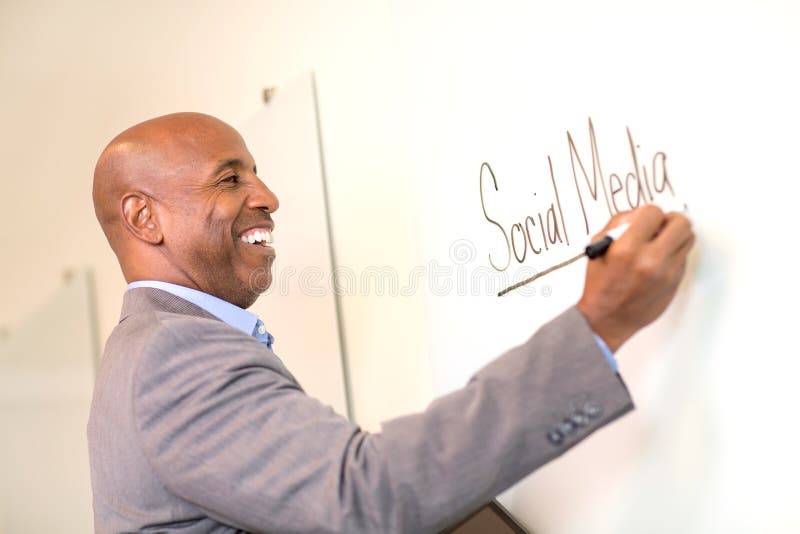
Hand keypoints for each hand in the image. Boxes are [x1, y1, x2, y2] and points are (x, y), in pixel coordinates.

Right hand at [577, 205, 694, 351]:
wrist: (607, 319)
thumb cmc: (600, 285)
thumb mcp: (598, 249)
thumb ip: (618, 224)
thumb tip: (639, 214)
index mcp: (626, 249)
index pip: (653, 212)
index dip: (649, 213)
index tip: (645, 219)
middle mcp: (650, 260)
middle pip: (681, 223)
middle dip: (670, 220)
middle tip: (661, 226)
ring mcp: (666, 273)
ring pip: (689, 239)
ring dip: (676, 236)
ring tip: (662, 242)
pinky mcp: (675, 283)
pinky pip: (684, 257)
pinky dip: (674, 254)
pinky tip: (659, 261)